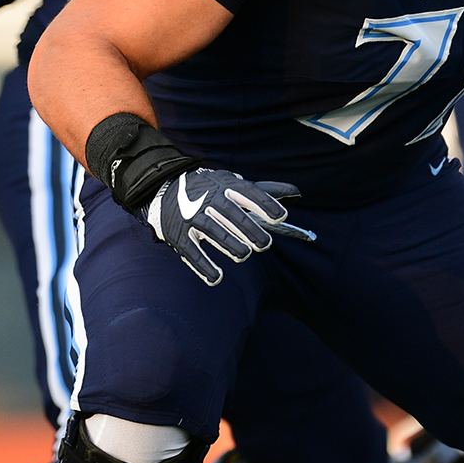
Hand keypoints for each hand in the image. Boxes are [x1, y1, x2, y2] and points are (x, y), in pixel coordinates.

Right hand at [142, 168, 316, 285]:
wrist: (166, 191)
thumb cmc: (212, 190)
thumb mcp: (234, 184)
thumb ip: (265, 192)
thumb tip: (297, 195)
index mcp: (225, 186)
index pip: (248, 193)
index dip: (265, 204)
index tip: (281, 217)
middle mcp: (208, 199)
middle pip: (231, 214)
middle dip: (249, 229)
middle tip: (265, 244)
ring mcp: (192, 217)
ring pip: (212, 231)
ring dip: (230, 244)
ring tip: (244, 255)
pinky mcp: (179, 236)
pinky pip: (192, 252)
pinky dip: (204, 266)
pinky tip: (217, 277)